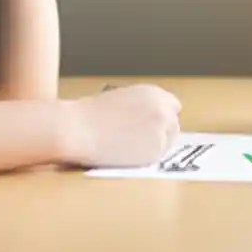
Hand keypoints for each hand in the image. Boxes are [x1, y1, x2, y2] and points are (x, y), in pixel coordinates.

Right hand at [59, 84, 181, 167]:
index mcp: (153, 93)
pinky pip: (156, 157)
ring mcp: (161, 131)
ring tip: (126, 146)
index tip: (151, 125)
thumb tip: (148, 122)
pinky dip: (144, 158)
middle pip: (173, 126)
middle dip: (161, 134)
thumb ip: (141, 108)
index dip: (160, 117)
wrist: (78, 129)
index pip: (172, 107)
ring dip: (153, 146)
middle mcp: (162, 110)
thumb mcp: (121, 99)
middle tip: (140, 141)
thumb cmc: (89, 114)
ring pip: (167, 143)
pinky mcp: (156, 152)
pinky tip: (124, 153)